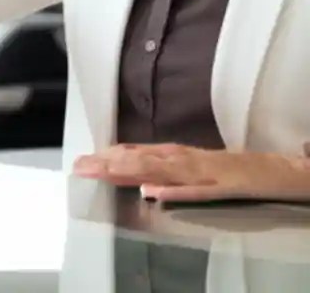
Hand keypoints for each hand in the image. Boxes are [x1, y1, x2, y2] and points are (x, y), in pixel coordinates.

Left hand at [73, 143, 309, 203]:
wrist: (266, 170)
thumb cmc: (223, 170)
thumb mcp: (184, 164)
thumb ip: (158, 166)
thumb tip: (131, 176)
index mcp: (170, 154)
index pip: (131, 154)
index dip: (104, 158)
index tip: (79, 163)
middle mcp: (179, 159)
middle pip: (137, 160)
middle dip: (107, 164)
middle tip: (79, 167)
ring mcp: (196, 172)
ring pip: (158, 170)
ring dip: (129, 170)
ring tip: (103, 171)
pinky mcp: (216, 187)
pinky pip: (191, 190)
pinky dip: (170, 190)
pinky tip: (152, 191)